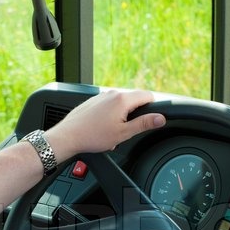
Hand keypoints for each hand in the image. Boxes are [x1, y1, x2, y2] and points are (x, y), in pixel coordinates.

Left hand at [44, 89, 165, 161]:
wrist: (69, 136)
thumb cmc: (92, 136)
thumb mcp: (123, 133)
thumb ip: (144, 124)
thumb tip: (160, 118)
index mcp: (122, 99)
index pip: (148, 95)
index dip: (152, 108)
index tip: (149, 119)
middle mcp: (112, 93)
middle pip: (134, 100)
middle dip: (134, 115)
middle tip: (126, 130)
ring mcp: (101, 96)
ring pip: (121, 104)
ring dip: (122, 117)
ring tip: (112, 132)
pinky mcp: (94, 101)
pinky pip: (109, 106)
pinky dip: (110, 116)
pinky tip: (103, 128)